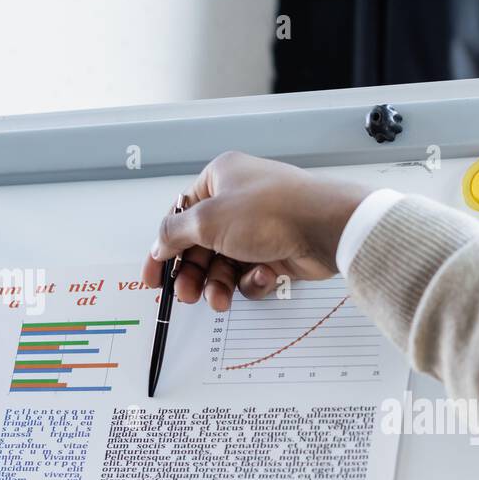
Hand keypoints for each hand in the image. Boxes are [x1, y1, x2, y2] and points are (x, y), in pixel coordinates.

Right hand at [142, 152, 369, 311]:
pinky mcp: (277, 251)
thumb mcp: (209, 220)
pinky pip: (251, 273)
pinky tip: (261, 277)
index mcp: (219, 180)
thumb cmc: (273, 210)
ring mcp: (259, 228)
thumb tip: (159, 242)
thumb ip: (176, 232)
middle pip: (201, 246)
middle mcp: (239, 202)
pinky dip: (252, 281)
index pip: (180, 216)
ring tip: (218, 299)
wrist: (325, 228)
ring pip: (225, 264)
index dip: (164, 248)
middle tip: (187, 294)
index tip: (153, 276)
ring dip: (219, 284)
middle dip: (193, 273)